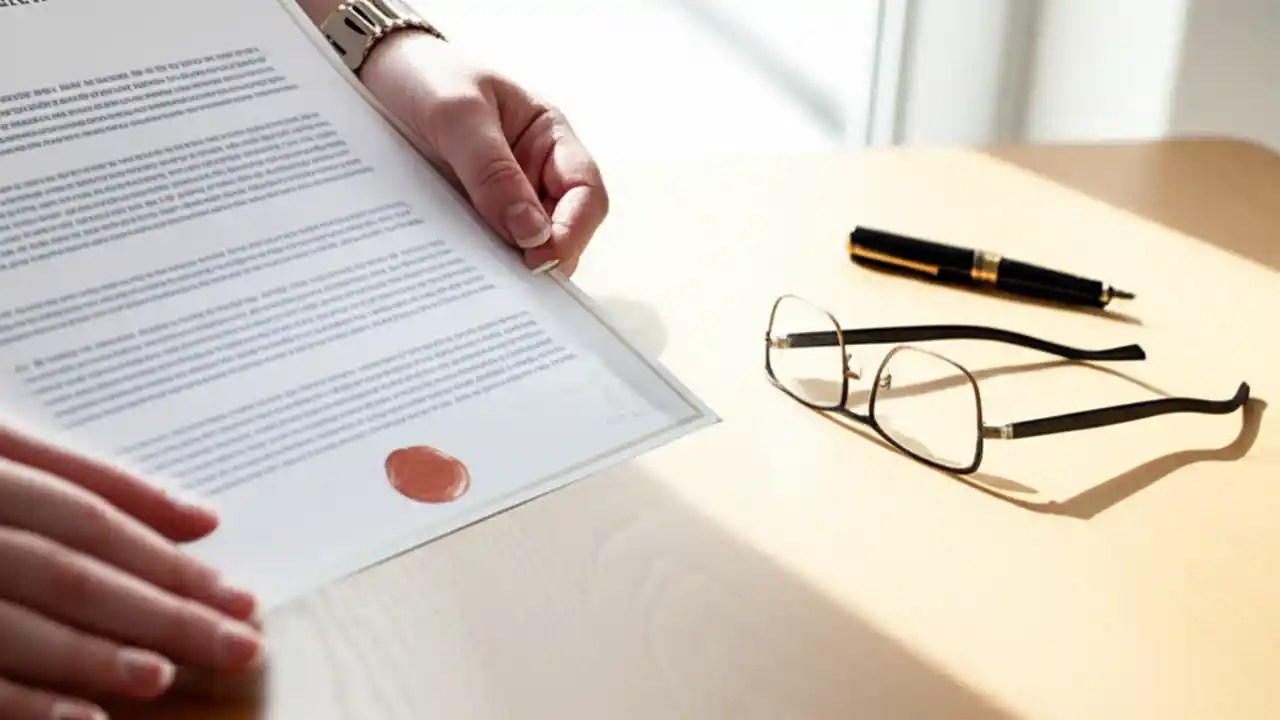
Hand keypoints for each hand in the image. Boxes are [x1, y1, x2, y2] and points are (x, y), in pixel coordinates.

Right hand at [0, 423, 260, 719]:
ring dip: (98, 652)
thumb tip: (204, 520)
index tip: (242, 595)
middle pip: (75, 566)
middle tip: (240, 644)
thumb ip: (88, 481)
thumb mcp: (6, 451)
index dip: (174, 557)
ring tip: (166, 675)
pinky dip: (27, 700)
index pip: (93, 508)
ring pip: (21, 618)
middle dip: (164, 607)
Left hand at [359, 31, 608, 276]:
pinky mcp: (472, 214)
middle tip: (508, 282)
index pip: (586, 192)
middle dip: (543, 257)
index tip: (539, 257)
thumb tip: (531, 234)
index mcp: (550, 138)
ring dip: (509, 265)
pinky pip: (486, 247)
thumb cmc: (427, 77)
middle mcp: (537, 172)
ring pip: (525, 246)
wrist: (376, 72)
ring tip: (479, 278)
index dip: (573, 230)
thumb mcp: (458, 114)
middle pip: (563, 229)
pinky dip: (479, 262)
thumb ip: (493, 170)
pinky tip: (458, 269)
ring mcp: (504, 197)